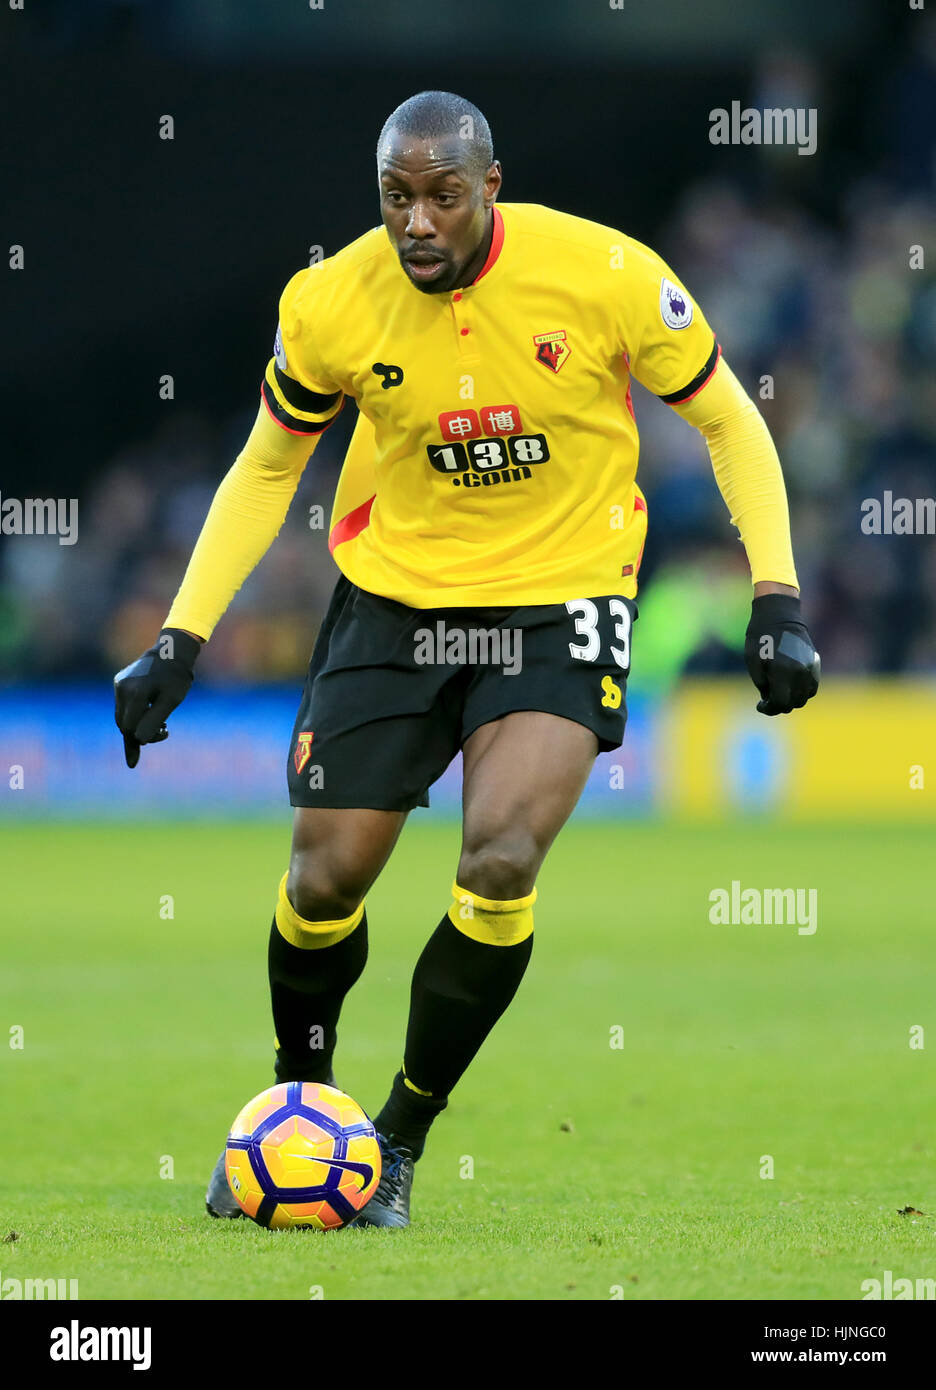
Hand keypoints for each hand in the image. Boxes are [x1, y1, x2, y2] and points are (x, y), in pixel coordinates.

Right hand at [114, 628, 201, 766]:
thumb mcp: (171, 702)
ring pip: (122, 716)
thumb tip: (139, 741)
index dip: (144, 739)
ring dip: (138, 724)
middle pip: (124, 724)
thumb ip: (153, 722)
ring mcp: (119, 684)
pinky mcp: (119, 682)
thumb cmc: (175, 678)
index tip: (164, 733)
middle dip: (141, 733)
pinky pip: (123, 706)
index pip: (131, 728)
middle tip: (165, 729)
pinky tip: (151, 710)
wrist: (171, 652)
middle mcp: (122, 688)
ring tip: (161, 721)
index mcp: (135, 693)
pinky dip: (135, 713)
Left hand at [744, 594, 819, 715]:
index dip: (769, 709)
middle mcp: (800, 672)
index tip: (760, 705)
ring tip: (779, 692)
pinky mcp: (815, 662)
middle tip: (768, 700)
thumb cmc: (760, 636)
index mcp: (783, 671)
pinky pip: (812, 686)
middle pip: (794, 703)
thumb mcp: (752, 661)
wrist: (779, 614)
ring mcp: (810, 667)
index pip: (781, 703)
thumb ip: (762, 684)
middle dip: (780, 705)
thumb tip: (770, 699)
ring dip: (792, 699)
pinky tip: (790, 685)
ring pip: (805, 697)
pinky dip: (802, 691)